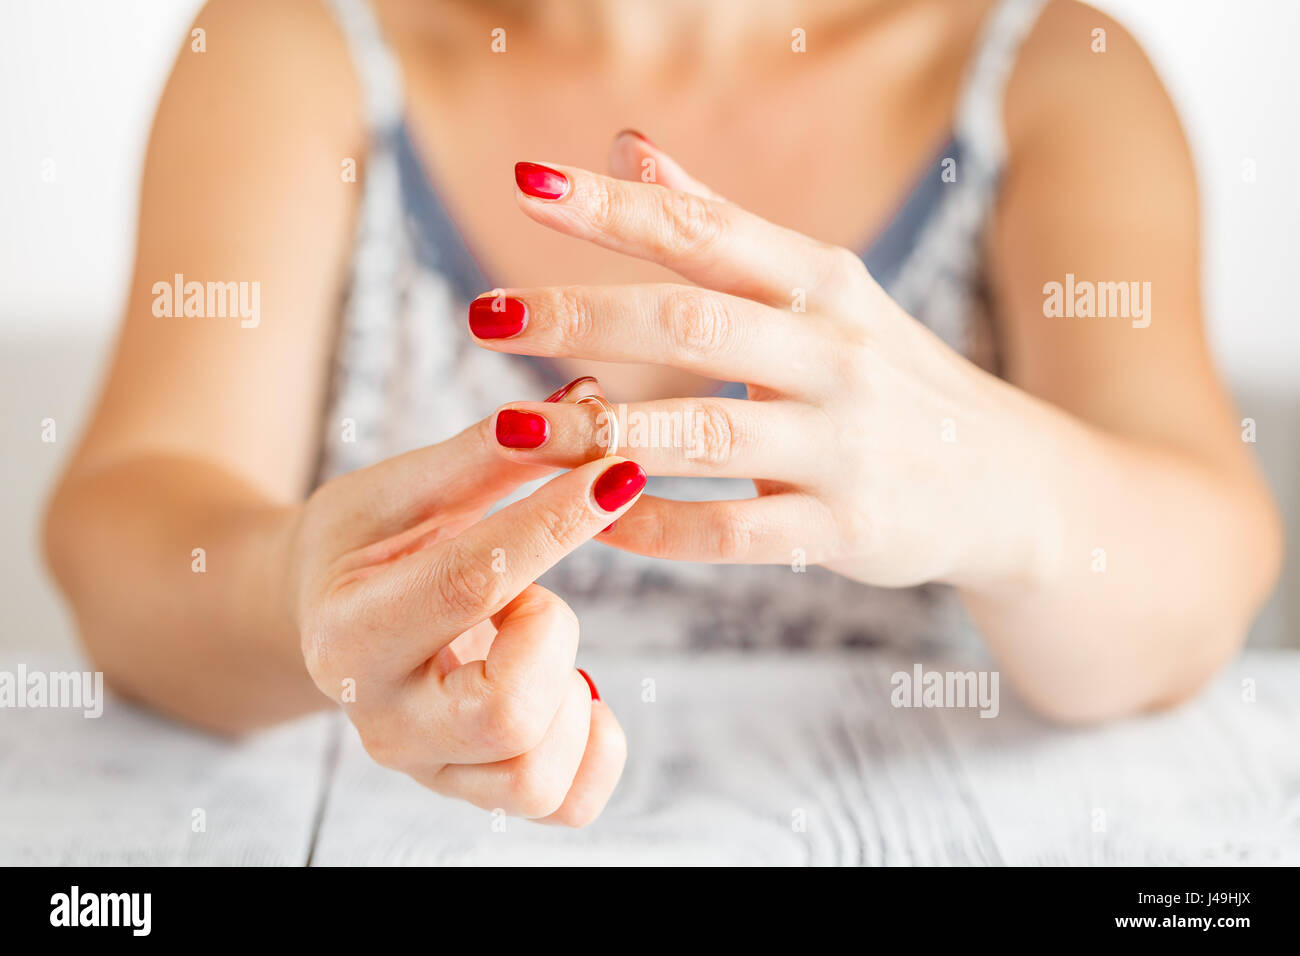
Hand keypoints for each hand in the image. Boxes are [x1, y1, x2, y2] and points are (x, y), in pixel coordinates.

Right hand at [287, 408, 645, 825]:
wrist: (325, 614)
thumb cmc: (366, 540)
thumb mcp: (406, 488)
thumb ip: (489, 453)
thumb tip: (587, 402)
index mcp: (352, 631)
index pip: (472, 581)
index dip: (556, 520)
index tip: (620, 468)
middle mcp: (383, 721)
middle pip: (507, 711)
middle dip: (550, 633)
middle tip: (529, 595)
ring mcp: (429, 769)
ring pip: (537, 774)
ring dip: (567, 690)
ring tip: (529, 639)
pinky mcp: (475, 793)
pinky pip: (567, 804)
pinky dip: (593, 746)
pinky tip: (571, 690)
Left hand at [470, 136, 1043, 590]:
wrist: (1007, 482)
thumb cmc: (889, 375)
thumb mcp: (822, 292)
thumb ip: (721, 226)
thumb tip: (627, 148)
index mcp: (822, 284)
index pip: (706, 231)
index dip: (614, 209)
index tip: (525, 186)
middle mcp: (836, 353)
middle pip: (691, 326)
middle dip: (579, 317)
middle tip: (482, 314)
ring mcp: (844, 445)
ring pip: (700, 435)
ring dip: (597, 430)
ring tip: (510, 425)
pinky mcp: (845, 530)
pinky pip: (730, 532)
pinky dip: (654, 527)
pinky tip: (594, 518)